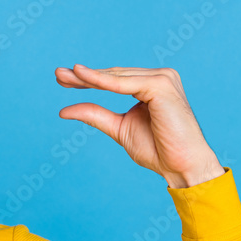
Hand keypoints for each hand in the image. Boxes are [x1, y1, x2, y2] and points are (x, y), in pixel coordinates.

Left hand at [55, 64, 224, 188]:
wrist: (182, 166)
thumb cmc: (159, 151)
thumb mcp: (120, 129)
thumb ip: (96, 117)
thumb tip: (63, 110)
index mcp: (151, 86)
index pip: (114, 80)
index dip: (88, 80)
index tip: (62, 80)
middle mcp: (159, 77)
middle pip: (113, 75)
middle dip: (84, 76)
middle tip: (57, 74)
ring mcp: (162, 79)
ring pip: (117, 77)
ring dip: (89, 77)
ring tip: (65, 76)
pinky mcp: (161, 85)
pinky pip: (124, 84)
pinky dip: (102, 81)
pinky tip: (83, 77)